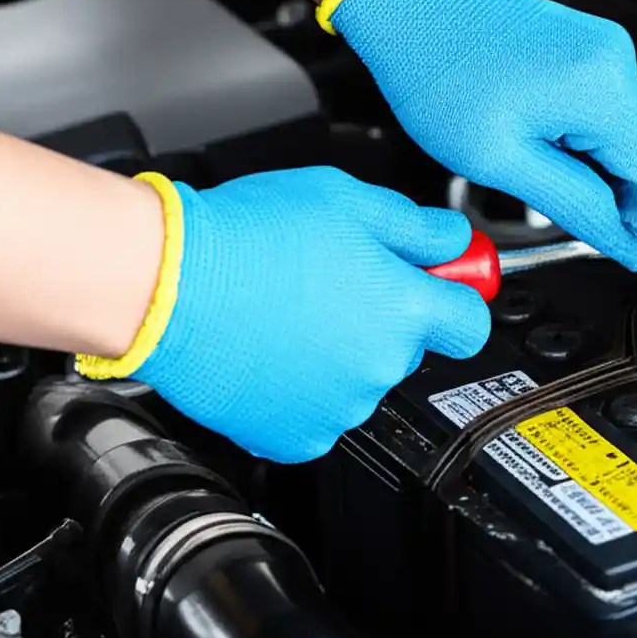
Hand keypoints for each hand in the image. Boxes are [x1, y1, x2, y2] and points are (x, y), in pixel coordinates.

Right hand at [78, 168, 489, 462]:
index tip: (437, 286)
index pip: (470, 324)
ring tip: (286, 312)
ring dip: (336, 352)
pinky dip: (300, 388)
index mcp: (403, 311)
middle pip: (406, 347)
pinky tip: (270, 349)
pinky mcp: (294, 437)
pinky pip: (317, 412)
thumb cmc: (245, 240)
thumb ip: (417, 228)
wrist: (166, 287)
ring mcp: (337, 410)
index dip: (454, 298)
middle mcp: (378, 369)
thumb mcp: (347, 200)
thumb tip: (454, 242)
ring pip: (358, 378)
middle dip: (380, 317)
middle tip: (329, 282)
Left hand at [324, 0, 636, 270]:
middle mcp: (616, 62)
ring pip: (626, 139)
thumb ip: (576, 207)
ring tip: (524, 150)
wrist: (408, 4)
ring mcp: (606, 51)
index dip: (635, 219)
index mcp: (604, 90)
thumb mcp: (501, 161)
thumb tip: (627, 245)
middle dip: (610, 191)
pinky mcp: (588, 50)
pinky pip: (604, 112)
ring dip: (586, 162)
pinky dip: (575, 136)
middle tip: (546, 190)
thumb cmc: (438, 72)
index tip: (598, 233)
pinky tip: (527, 128)